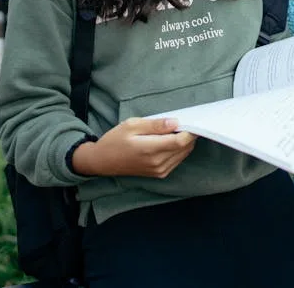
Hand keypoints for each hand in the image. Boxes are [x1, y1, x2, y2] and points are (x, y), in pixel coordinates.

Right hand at [72, 117, 196, 178]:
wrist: (103, 161)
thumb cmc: (115, 140)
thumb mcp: (132, 125)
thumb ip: (155, 124)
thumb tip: (175, 122)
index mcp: (151, 150)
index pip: (181, 141)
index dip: (190, 131)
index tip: (191, 120)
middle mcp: (158, 163)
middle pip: (185, 148)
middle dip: (188, 135)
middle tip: (183, 123)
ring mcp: (159, 170)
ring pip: (183, 154)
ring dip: (184, 143)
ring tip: (175, 131)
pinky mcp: (159, 174)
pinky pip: (177, 160)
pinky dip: (179, 150)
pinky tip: (170, 141)